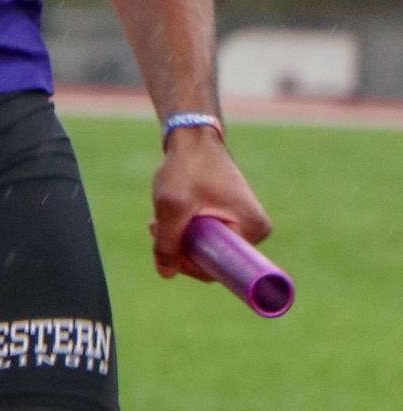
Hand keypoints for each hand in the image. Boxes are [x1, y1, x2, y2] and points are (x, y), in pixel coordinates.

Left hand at [150, 128, 271, 279]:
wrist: (193, 136)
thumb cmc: (187, 167)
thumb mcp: (172, 206)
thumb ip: (167, 242)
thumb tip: (166, 273)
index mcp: (254, 229)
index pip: (220, 268)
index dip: (190, 263)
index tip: (167, 243)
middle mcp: (256, 230)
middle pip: (212, 258)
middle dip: (179, 247)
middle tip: (154, 226)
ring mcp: (244, 224)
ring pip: (204, 247)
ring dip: (178, 237)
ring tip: (156, 217)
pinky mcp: (232, 218)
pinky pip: (206, 236)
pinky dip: (184, 228)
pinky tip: (168, 214)